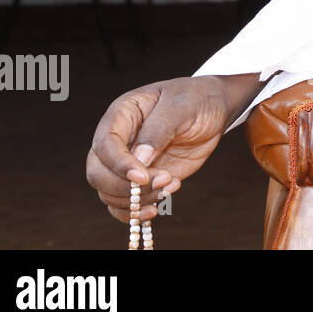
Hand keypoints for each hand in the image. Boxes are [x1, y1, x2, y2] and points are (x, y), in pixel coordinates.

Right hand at [86, 76, 235, 222]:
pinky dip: (135, 212)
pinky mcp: (140, 180)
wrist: (214, 109)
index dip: (119, 164)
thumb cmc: (196, 99)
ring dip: (136, 200)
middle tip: (163, 182)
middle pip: (98, 173)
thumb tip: (139, 160)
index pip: (105, 144)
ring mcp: (127, 163)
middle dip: (125, 187)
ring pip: (109, 193)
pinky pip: (122, 204)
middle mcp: (118, 140)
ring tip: (171, 187)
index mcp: (122, 114)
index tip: (143, 177)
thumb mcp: (182, 106)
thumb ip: (159, 130)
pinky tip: (156, 209)